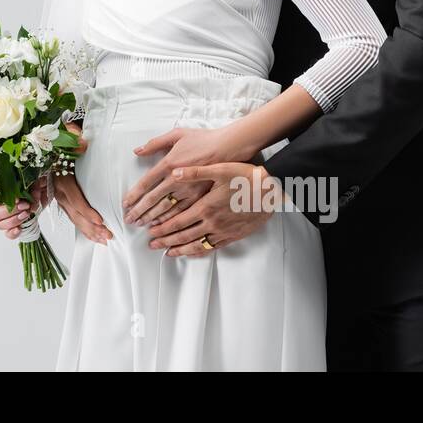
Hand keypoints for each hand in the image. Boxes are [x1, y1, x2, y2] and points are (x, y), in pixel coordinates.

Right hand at [0, 121, 110, 244]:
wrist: (47, 138)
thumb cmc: (59, 138)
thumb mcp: (66, 135)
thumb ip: (74, 140)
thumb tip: (83, 144)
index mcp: (60, 178)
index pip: (75, 199)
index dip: (87, 211)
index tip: (101, 220)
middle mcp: (58, 190)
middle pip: (76, 214)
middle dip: (92, 227)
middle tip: (108, 236)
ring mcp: (58, 196)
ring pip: (74, 218)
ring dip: (89, 230)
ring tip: (103, 239)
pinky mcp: (60, 198)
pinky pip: (71, 215)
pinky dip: (82, 226)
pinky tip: (93, 234)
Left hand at [121, 125, 244, 225]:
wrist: (236, 148)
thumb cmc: (208, 140)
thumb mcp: (180, 134)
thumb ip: (157, 143)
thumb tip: (138, 150)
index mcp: (172, 165)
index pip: (147, 184)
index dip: (134, 196)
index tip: (125, 205)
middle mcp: (181, 183)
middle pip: (156, 202)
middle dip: (141, 213)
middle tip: (131, 221)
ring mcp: (195, 195)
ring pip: (171, 214)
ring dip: (156, 222)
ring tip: (145, 229)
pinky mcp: (208, 203)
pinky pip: (189, 219)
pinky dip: (177, 227)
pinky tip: (170, 231)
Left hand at [144, 162, 273, 256]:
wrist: (270, 190)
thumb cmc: (246, 178)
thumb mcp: (219, 169)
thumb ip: (195, 172)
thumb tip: (175, 172)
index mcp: (206, 207)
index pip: (178, 221)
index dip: (163, 228)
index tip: (151, 232)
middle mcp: (213, 222)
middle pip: (184, 236)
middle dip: (166, 241)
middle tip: (152, 245)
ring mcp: (223, 231)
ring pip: (198, 245)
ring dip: (181, 250)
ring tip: (169, 253)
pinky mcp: (234, 235)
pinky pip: (213, 247)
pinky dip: (200, 251)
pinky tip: (194, 252)